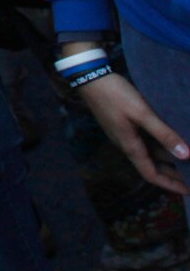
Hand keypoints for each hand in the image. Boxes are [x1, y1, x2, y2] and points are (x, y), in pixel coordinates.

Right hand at [79, 73, 188, 195]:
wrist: (91, 79)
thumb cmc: (116, 96)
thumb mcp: (142, 114)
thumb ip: (163, 134)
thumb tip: (186, 156)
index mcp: (130, 145)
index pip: (151, 174)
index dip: (170, 184)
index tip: (188, 191)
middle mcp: (126, 144)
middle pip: (151, 166)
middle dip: (171, 175)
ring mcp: (123, 134)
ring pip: (148, 154)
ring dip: (166, 160)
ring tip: (186, 160)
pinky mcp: (123, 125)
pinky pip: (145, 143)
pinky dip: (159, 147)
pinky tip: (169, 140)